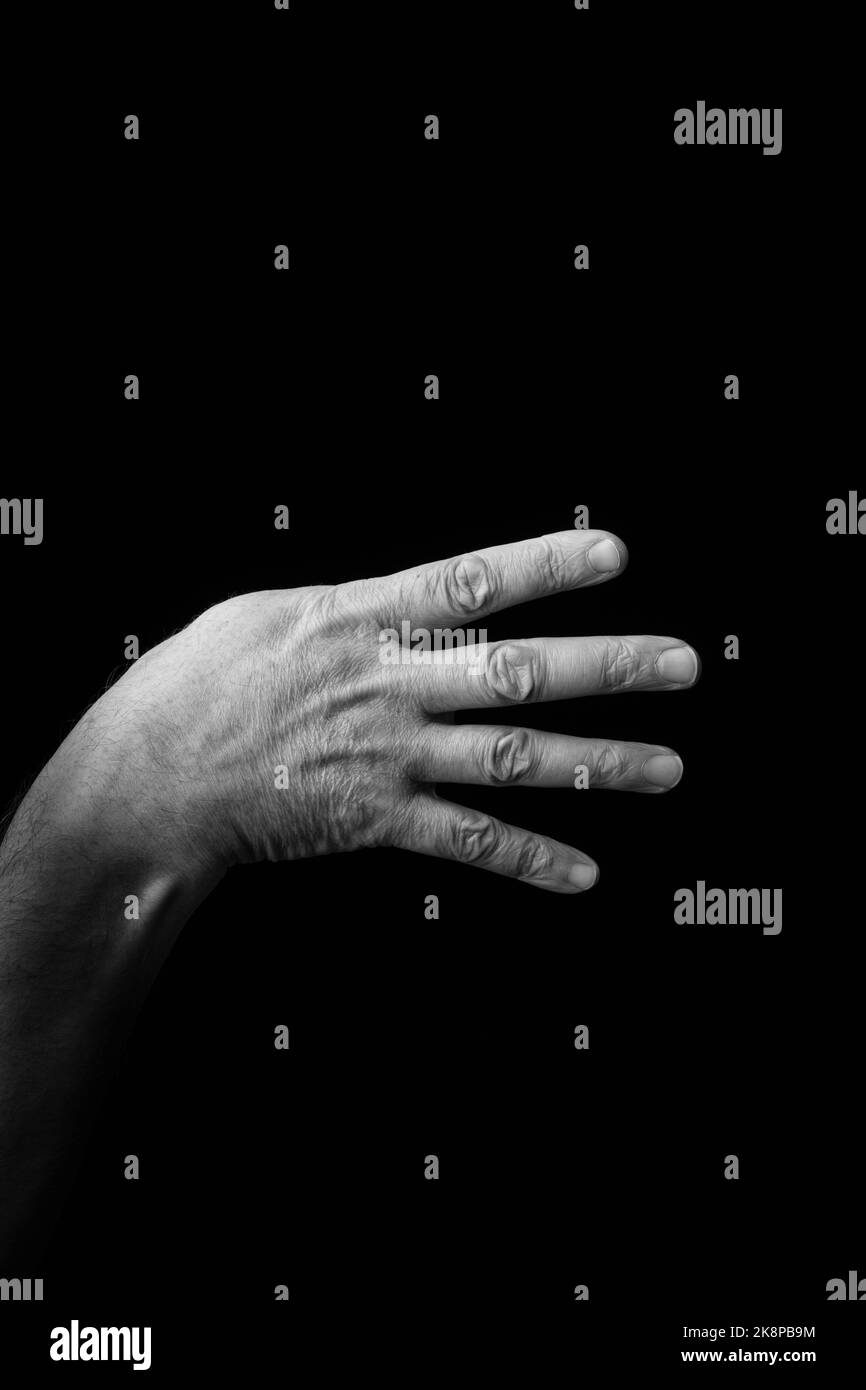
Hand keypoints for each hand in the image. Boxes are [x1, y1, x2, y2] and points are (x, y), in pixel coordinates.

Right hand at [92, 528, 698, 892]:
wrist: (146, 779)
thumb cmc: (197, 685)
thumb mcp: (268, 614)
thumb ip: (349, 607)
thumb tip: (406, 602)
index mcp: (359, 618)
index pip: (471, 582)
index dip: (545, 564)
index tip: (616, 552)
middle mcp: (388, 683)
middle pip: (517, 669)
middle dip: (608, 666)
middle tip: (685, 664)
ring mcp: (387, 755)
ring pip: (511, 758)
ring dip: (597, 765)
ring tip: (669, 769)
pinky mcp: (374, 818)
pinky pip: (467, 842)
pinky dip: (528, 859)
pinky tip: (584, 874)